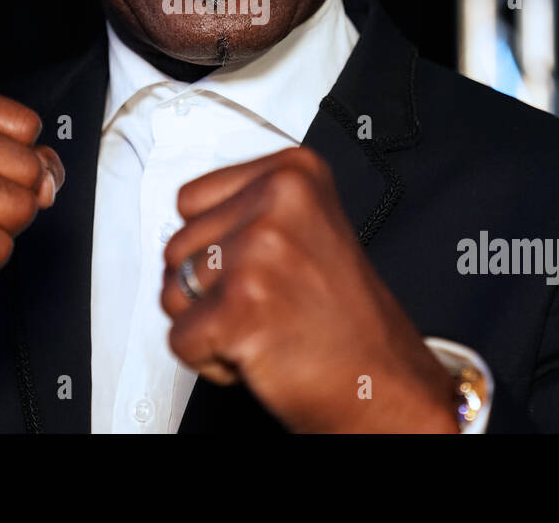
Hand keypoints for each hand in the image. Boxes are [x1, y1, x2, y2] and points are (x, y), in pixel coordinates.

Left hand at [161, 147, 458, 432]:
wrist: (386, 385)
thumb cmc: (348, 320)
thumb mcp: (308, 228)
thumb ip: (248, 211)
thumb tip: (186, 220)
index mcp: (294, 173)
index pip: (190, 200)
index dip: (215, 244)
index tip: (258, 264)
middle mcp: (278, 203)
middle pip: (175, 246)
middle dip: (209, 288)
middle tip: (269, 301)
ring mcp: (259, 253)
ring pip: (172, 291)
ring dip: (208, 322)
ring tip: (266, 324)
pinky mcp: (241, 308)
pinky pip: (179, 338)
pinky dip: (208, 359)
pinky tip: (259, 350)